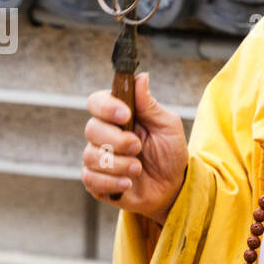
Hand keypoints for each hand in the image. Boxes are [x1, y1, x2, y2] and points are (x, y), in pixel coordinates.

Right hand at [82, 73, 188, 224]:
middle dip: (117, 140)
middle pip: (91, 129)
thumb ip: (150, 105)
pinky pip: (90, 179)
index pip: (96, 102)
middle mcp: (103, 134)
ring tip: (138, 169)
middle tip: (138, 147)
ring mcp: (97, 157)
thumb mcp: (167, 126)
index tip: (125, 115)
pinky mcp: (95, 180)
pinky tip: (128, 183)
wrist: (173, 185)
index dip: (106, 107)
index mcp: (118, 116)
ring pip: (91, 156)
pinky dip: (112, 182)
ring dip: (119, 164)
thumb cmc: (170, 152)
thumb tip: (141, 77)